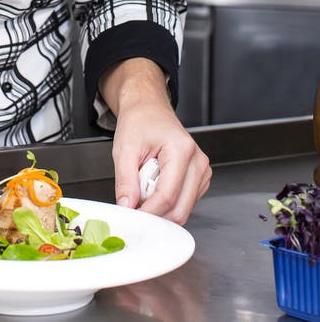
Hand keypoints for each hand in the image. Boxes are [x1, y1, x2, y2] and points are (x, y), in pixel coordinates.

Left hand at [99, 58, 210, 223]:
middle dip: (155, 213)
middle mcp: (198, 161)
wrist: (149, 109)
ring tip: (146, 183)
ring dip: (160, 207)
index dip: (148, 212)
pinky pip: (184, 204)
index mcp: (181, 149)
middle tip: (134, 203)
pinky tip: (156, 184)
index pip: (167, 196)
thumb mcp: (124, 149)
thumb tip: (127, 207)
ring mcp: (202, 171)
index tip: (132, 217)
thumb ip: (125, 181)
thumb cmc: (140, 122)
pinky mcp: (201, 179)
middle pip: (180, 208)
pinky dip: (167, 203)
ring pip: (183, 209)